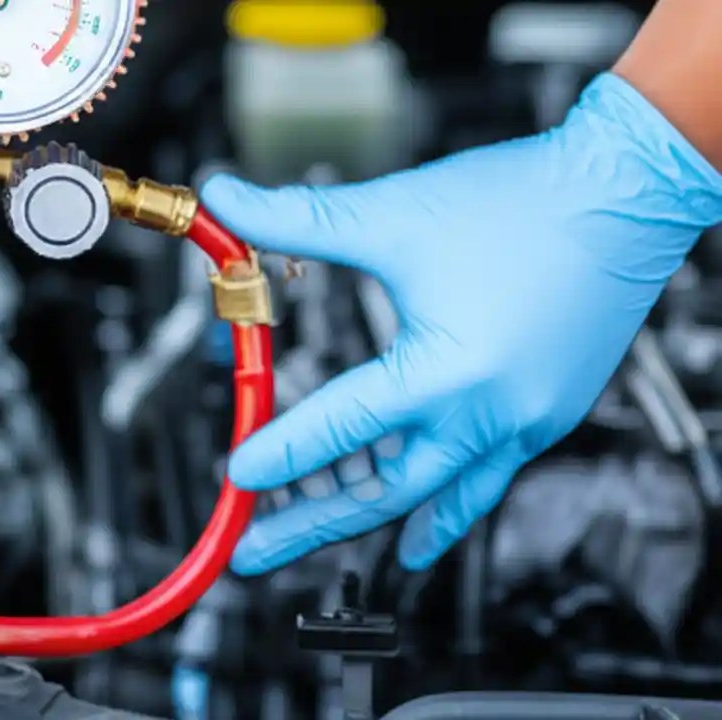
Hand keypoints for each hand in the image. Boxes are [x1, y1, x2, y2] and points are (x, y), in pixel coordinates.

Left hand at [204, 73, 721, 574]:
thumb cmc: (522, 204)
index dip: (281, 454)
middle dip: (309, 523)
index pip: (340, 428)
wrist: (627, 193)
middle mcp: (489, 415)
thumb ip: (298, 219)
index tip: (237, 477)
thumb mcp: (393, 215)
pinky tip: (415, 540)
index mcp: (448, 373)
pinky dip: (440, 511)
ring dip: (364, 517)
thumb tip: (226, 198)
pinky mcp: (542, 417)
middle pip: (382, 491)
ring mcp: (523, 424)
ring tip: (308, 536)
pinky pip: (479, 483)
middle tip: (252, 551)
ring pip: (428, 494)